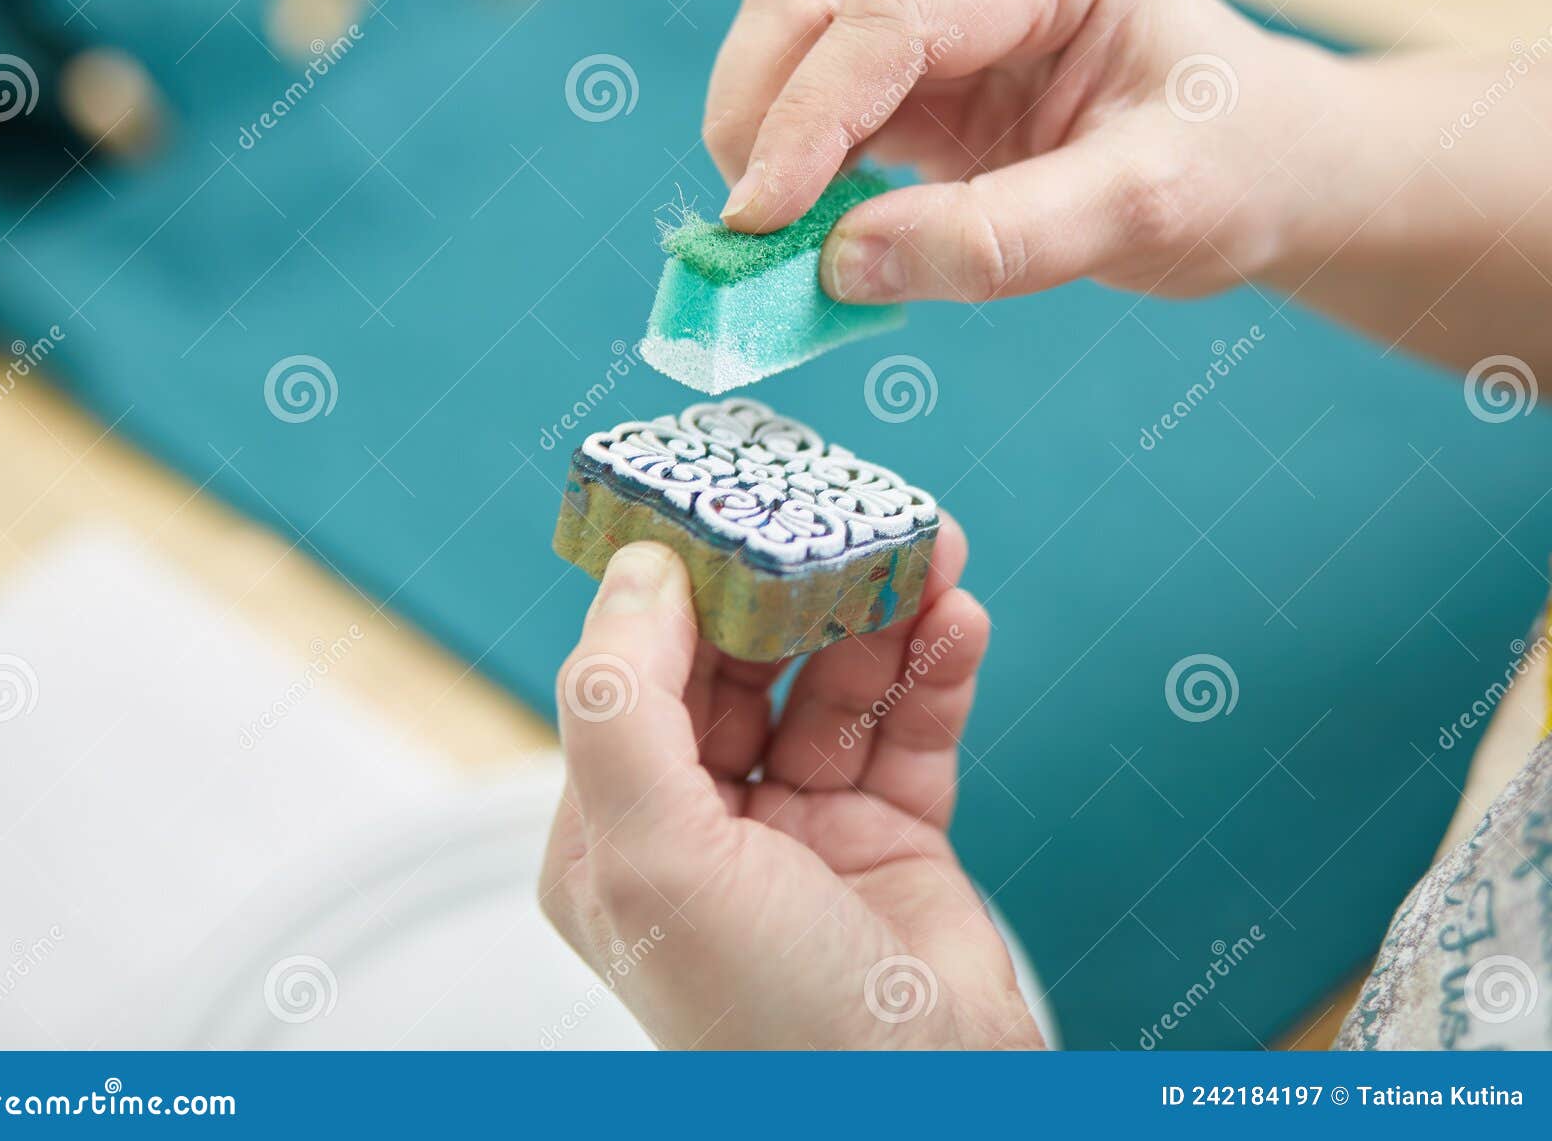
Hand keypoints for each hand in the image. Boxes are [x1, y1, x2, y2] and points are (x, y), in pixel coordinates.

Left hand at [539, 520, 1040, 1048]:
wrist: (927, 1113)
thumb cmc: (768, 1017)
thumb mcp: (655, 860)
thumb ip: (623, 707)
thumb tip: (640, 571)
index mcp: (620, 836)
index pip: (637, 675)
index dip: (684, 583)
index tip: (730, 499)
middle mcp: (705, 827)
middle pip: (744, 668)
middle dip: (797, 587)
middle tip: (845, 509)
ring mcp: (802, 831)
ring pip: (835, 689)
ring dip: (881, 616)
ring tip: (930, 547)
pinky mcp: (891, 838)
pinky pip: (909, 732)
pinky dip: (934, 675)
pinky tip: (958, 623)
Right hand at [703, 0, 1338, 304]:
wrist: (1256, 175)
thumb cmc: (1231, 168)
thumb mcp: (1144, 207)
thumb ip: (1000, 239)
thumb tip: (840, 267)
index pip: (892, 13)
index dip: (811, 112)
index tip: (761, 213)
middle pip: (812, 1)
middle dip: (763, 109)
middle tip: (752, 228)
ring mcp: (942, 21)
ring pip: (794, 45)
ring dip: (763, 135)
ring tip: (776, 232)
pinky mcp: (918, 81)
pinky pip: (819, 109)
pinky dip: (792, 169)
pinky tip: (804, 224)